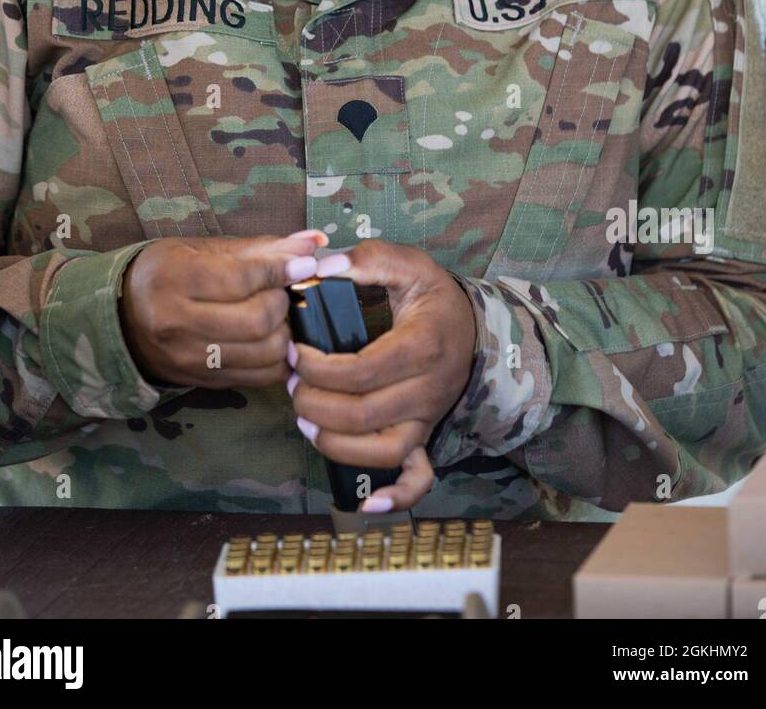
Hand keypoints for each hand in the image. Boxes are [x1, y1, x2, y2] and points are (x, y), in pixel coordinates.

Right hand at [119, 230, 326, 387]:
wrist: (124, 319)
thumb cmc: (169, 273)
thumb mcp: (205, 250)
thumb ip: (261, 247)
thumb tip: (314, 242)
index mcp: (174, 279)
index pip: (239, 279)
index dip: (279, 270)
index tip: (306, 263)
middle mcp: (176, 323)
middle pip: (255, 320)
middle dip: (282, 302)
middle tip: (282, 290)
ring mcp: (189, 358)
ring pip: (263, 352)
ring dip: (284, 331)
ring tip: (278, 314)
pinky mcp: (204, 382)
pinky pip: (260, 377)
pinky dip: (279, 357)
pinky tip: (274, 338)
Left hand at [288, 241, 476, 510]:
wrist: (473, 327)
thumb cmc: (433, 297)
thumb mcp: (409, 265)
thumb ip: (367, 260)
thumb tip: (323, 266)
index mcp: (422, 346)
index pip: (362, 371)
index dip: (319, 368)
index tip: (293, 352)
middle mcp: (428, 389)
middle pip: (364, 415)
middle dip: (316, 403)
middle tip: (292, 384)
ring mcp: (428, 418)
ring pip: (383, 450)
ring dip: (336, 445)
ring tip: (305, 421)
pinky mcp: (426, 436)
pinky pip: (418, 478)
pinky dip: (396, 497)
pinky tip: (367, 504)